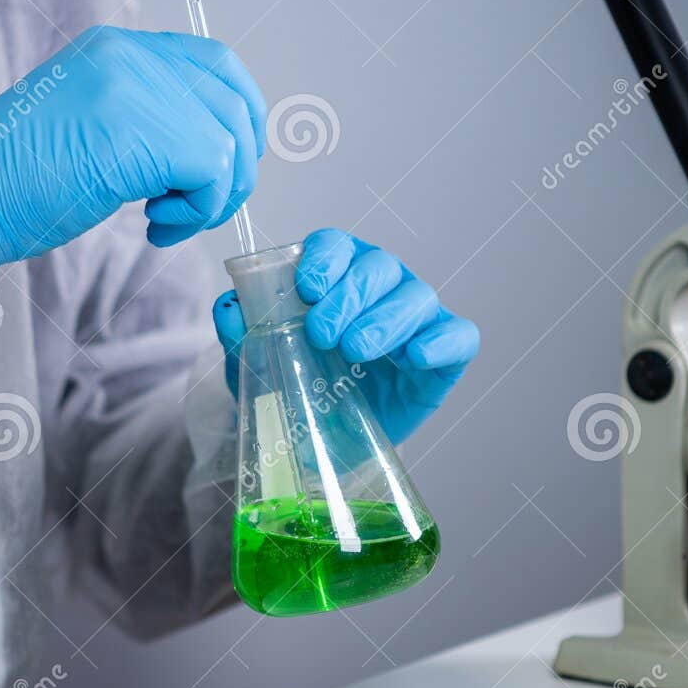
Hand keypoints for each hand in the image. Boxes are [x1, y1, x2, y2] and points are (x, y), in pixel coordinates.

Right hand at [0, 26, 266, 265]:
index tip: (227, 162)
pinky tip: (155, 226)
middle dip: (236, 162)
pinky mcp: (140, 133)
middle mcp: (130, 56)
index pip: (214, 61)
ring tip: (166, 219)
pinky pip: (213, 172)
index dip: (238, 113)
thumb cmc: (13, 180)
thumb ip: (144, 116)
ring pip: (228, 139)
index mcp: (116, 48)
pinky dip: (197, 210)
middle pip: (233, 98)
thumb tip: (210, 146)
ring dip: (212, 195)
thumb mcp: (88, 125)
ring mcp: (135, 89)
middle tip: (202, 203)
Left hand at [212, 228, 479, 445]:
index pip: (337, 245)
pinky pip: (459, 336)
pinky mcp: (444, 355)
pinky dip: (441, 342)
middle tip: (321, 332)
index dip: (325, 258)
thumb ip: (241, 335)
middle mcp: (381, 286)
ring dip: (384, 318)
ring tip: (355, 350)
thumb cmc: (298, 387)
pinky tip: (415, 356)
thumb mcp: (259, 365)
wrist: (326, 442)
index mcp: (337, 275)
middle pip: (378, 266)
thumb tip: (228, 307)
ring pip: (415, 297)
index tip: (306, 287)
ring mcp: (416, 318)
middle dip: (348, 295)